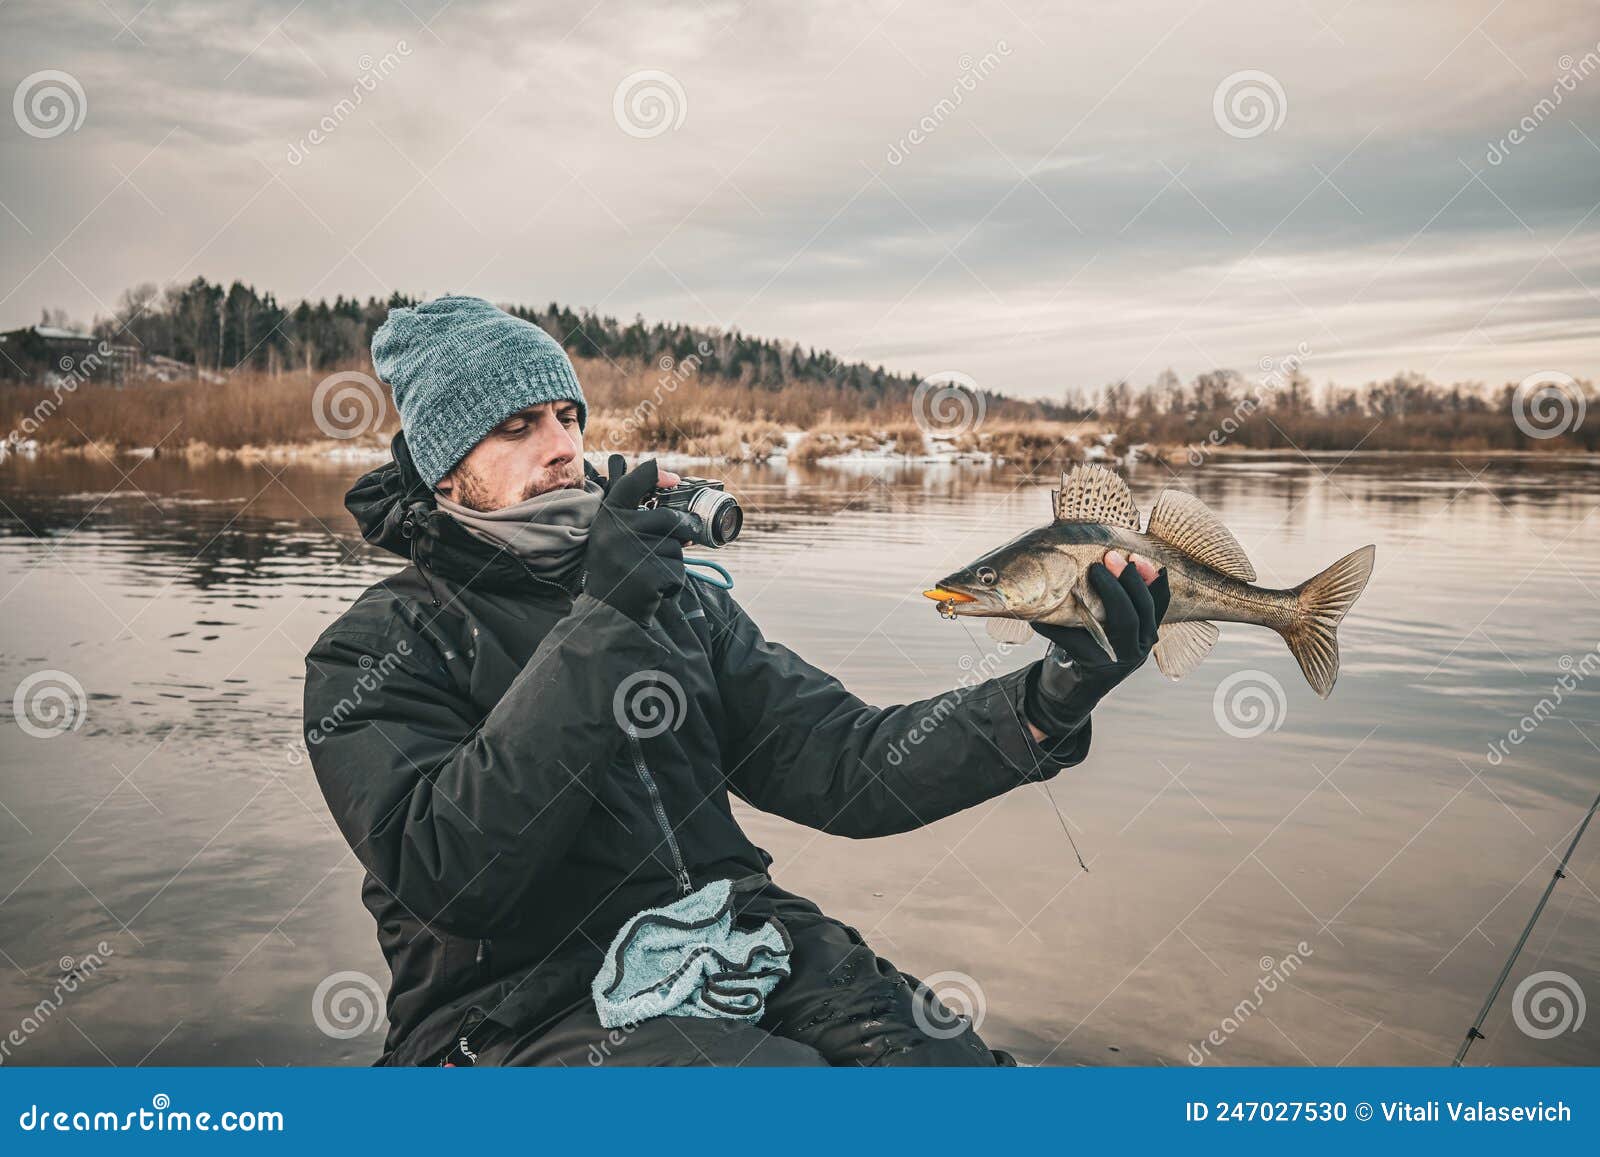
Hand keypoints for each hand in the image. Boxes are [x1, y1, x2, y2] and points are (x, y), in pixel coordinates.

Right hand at [583, 455, 696, 625]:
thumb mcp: (613, 535)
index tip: (674, 479)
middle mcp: (617, 531)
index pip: (631, 483)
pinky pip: (678, 571)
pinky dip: (673, 582)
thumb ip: (634, 514)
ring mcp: (632, 553)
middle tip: (682, 540)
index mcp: (608, 518)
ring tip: (649, 573)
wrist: (605, 611)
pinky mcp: (649, 576)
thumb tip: (679, 500)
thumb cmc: (615, 569)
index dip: (654, 474)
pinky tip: (653, 588)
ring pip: (677, 548)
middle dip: (683, 531)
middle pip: (669, 518)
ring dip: (673, 562)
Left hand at [1023, 550, 1169, 739]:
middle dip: (1127, 581)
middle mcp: (1140, 649)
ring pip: (1122, 623)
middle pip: (1141, 611)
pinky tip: (1039, 615)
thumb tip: (1104, 557)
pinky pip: (1077, 641)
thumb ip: (1113, 600)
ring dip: (1109, 594)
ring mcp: (1120, 661)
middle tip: (1109, 559)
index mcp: (1146, 634)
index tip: (1137, 557)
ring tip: (1092, 572)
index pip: (1158, 603)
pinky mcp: (1096, 668)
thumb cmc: (1088, 646)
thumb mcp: (1106, 625)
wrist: (1072, 692)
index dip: (1150, 579)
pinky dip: (1056, 626)